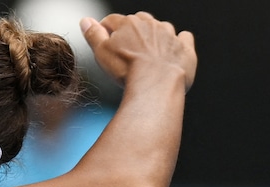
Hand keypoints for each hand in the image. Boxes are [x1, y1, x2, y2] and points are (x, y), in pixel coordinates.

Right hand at [82, 12, 196, 91]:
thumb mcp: (101, 52)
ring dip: (155, 36)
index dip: (106, 29)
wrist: (156, 83)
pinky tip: (172, 50)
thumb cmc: (127, 70)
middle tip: (127, 49)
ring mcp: (169, 34)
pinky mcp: (184, 47)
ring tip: (148, 54)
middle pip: (138, 21)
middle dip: (132, 31)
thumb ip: (93, 35)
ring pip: (161, 28)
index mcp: (128, 24)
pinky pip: (183, 38)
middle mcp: (150, 24)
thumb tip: (85, 21)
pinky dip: (178, 42)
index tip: (105, 38)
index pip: (112, 20)